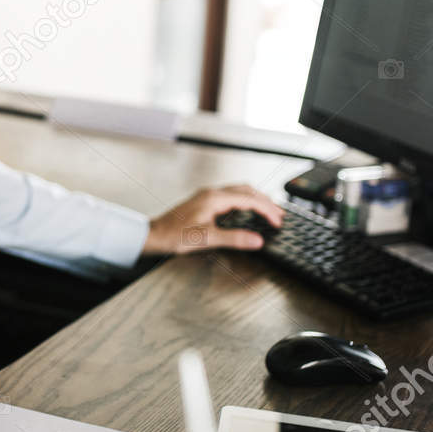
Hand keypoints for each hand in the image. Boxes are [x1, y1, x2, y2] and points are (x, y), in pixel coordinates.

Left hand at [143, 183, 283, 254]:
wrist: (153, 235)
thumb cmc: (174, 236)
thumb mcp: (207, 239)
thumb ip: (234, 239)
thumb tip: (257, 240)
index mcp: (214, 198)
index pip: (249, 200)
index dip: (267, 210)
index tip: (278, 221)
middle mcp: (211, 193)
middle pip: (246, 191)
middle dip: (265, 202)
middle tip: (279, 214)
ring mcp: (206, 196)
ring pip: (238, 192)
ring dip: (255, 200)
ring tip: (268, 211)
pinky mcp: (203, 202)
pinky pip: (230, 197)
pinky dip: (244, 202)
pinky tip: (246, 212)